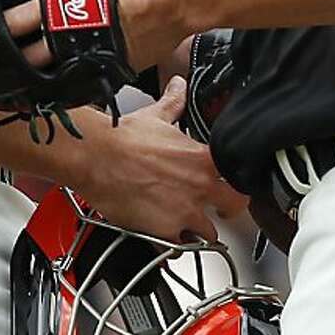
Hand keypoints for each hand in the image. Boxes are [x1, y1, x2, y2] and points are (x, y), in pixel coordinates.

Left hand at [1, 0, 184, 77]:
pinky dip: (74, 91)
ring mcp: (92, 55)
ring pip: (54, 77)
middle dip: (15, 62)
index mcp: (62, 4)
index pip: (18, 21)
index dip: (2, 29)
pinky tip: (64, 94)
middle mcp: (72, 34)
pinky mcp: (113, 68)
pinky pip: (87, 85)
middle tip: (3, 67)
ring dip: (39, 82)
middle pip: (30, 57)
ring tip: (23, 88)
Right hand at [78, 76, 247, 242]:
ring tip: (187, 227)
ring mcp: (186, 212)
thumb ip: (173, 102)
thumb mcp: (156, 116)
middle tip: (220, 211)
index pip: (238, 175)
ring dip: (199, 232)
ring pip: (209, 234)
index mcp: (204, 158)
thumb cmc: (122, 139)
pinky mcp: (166, 232)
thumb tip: (178, 85)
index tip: (228, 184)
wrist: (96, 157)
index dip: (234, 181)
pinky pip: (179, 248)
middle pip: (236, 207)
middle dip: (229, 211)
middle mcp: (201, 186)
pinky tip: (165, 238)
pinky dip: (173, 246)